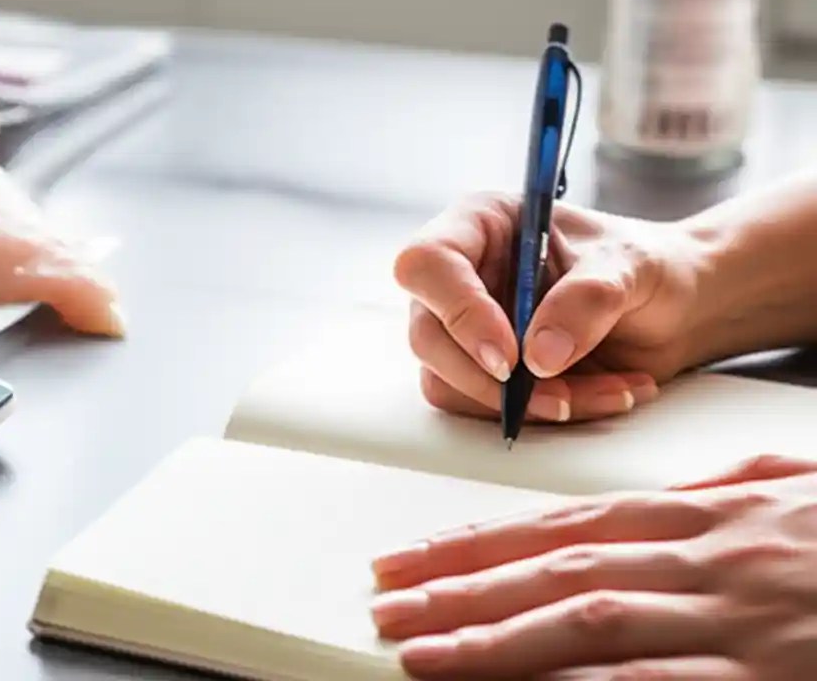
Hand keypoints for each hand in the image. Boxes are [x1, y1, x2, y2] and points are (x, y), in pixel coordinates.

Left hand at [369, 454, 816, 679]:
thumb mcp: (792, 494)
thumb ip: (721, 497)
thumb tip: (663, 499)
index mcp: (707, 514)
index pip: (562, 524)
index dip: (477, 542)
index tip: (410, 557)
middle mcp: (706, 560)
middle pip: (554, 569)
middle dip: (459, 588)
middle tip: (381, 600)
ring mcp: (735, 621)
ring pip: (586, 625)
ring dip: (491, 640)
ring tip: (414, 650)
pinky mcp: (764, 679)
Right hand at [392, 193, 711, 423]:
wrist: (675, 309)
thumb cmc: (648, 265)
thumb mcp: (631, 267)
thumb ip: (587, 300)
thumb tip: (539, 356)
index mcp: (482, 224)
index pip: (429, 263)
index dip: (459, 312)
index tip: (510, 357)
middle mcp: (462, 275)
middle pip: (427, 335)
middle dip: (491, 379)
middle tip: (558, 394)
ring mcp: (466, 327)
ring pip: (449, 382)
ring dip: (527, 404)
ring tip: (606, 389)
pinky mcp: (482, 370)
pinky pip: (482, 409)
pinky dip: (543, 415)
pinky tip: (600, 395)